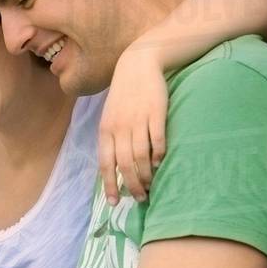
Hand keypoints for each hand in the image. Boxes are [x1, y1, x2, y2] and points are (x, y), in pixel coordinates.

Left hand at [98, 45, 167, 203]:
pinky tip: (160, 163)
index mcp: (106, 129)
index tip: (115, 203)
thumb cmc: (124, 95)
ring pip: (141, 156)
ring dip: (146, 176)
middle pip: (125, 165)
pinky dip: (159, 155)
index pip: (106, 163)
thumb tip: (115, 166)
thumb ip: (112, 139)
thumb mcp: (111, 116)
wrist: (138, 64)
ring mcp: (138, 120)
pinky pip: (158, 140)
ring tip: (151, 186)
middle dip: (132, 185)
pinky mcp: (156, 113)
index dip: (110, 184)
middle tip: (140, 198)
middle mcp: (120, 127)